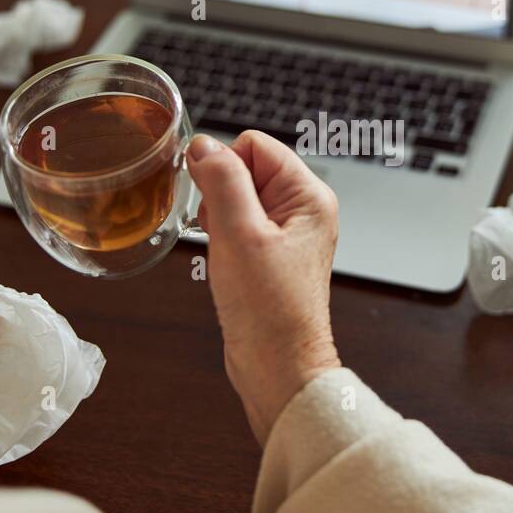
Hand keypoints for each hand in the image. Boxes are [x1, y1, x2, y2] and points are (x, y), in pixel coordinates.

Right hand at [187, 131, 341, 445]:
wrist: (278, 368)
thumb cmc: (270, 312)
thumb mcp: (239, 235)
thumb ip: (222, 182)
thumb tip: (203, 145)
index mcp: (308, 195)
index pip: (254, 145)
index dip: (225, 168)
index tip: (216, 204)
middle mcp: (302, 209)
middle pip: (243, 169)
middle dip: (220, 199)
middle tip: (228, 238)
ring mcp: (286, 233)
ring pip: (234, 200)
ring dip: (219, 223)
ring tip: (230, 257)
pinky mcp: (269, 254)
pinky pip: (234, 228)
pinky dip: (221, 242)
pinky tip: (228, 268)